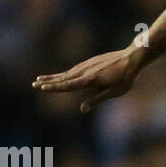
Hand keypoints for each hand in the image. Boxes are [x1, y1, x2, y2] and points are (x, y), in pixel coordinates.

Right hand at [32, 44, 146, 113]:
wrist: (132, 57)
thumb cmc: (126, 77)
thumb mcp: (114, 92)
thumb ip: (97, 99)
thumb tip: (82, 109)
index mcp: (90, 79)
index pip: (68, 85)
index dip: (54, 87)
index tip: (41, 87)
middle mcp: (85, 71)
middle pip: (63, 78)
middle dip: (48, 81)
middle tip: (33, 83)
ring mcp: (87, 66)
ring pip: (67, 73)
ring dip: (53, 76)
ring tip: (41, 79)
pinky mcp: (90, 63)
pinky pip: (74, 70)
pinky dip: (64, 73)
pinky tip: (60, 76)